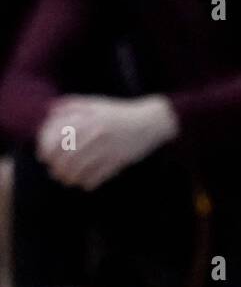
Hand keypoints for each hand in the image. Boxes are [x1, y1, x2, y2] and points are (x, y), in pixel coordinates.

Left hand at [36, 96, 178, 190]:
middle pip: (66, 159)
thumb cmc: (120, 113)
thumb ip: (73, 104)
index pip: (57, 139)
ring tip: (68, 179)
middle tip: (55, 172)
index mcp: (89, 119)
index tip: (44, 157)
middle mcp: (96, 133)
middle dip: (57, 169)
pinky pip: (95, 178)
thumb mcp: (97, 103)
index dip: (46, 151)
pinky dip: (86, 183)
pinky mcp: (118, 161)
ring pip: (79, 172)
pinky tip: (85, 182)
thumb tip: (50, 110)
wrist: (151, 121)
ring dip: (70, 179)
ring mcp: (107, 148)